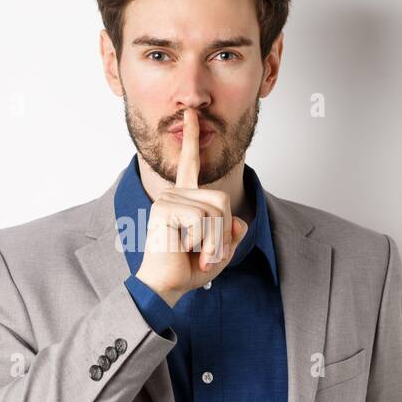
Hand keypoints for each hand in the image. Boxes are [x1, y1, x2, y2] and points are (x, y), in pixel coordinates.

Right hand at [135, 107, 246, 306]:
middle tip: (207, 253)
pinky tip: (186, 250)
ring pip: (215, 212)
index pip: (190, 164)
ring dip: (214, 241)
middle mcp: (174, 193)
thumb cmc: (187, 268)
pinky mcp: (164, 209)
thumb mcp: (221, 250)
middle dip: (223, 231)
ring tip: (196, 255)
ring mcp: (167, 199)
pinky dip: (204, 242)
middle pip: (222, 199)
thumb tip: (236, 222)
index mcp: (184, 198)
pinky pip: (203, 220)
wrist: (165, 286)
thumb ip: (233, 232)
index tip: (191, 115)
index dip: (191, 139)